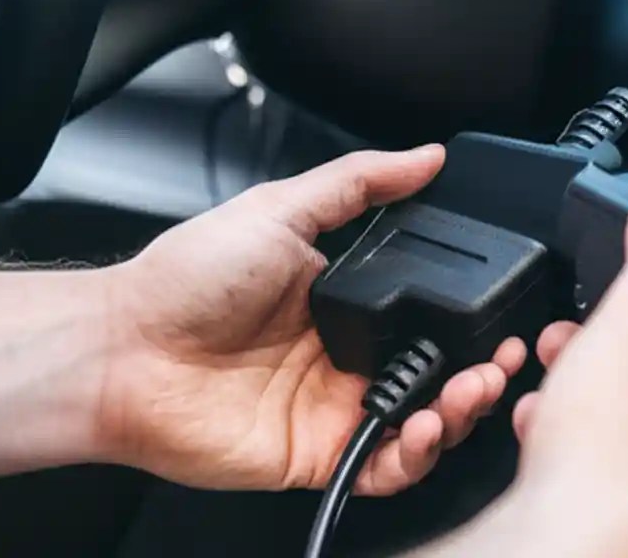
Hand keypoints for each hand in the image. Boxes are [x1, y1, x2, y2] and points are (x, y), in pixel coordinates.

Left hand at [98, 147, 525, 493]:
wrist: (122, 347)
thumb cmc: (183, 280)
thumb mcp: (279, 208)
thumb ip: (358, 183)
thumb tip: (424, 157)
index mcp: (345, 303)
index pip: (429, 316)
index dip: (471, 322)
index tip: (503, 314)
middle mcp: (345, 358)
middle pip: (437, 375)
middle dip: (482, 373)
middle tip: (505, 360)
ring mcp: (333, 409)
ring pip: (422, 424)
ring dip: (459, 413)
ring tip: (470, 391)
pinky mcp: (316, 456)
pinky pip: (382, 470)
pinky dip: (414, 459)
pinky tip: (424, 430)